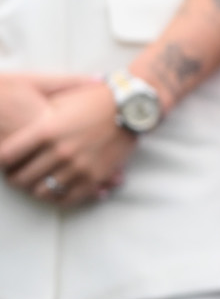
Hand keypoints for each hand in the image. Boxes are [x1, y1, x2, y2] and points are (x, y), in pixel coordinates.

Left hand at [0, 80, 136, 206]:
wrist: (129, 106)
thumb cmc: (91, 100)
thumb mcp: (58, 101)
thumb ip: (35, 120)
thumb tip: (12, 133)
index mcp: (45, 130)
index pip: (6, 156)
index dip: (2, 161)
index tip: (6, 162)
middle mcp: (59, 151)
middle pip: (21, 178)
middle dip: (15, 179)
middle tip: (17, 177)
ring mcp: (78, 166)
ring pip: (42, 192)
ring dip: (36, 190)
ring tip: (37, 184)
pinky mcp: (95, 177)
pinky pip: (68, 198)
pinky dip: (59, 198)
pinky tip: (57, 192)